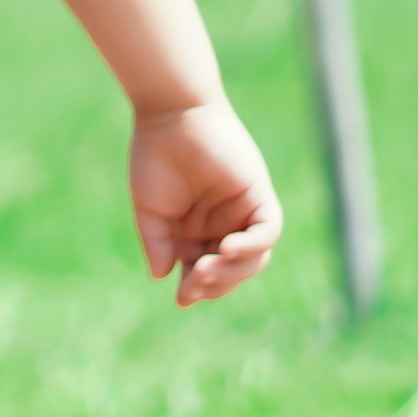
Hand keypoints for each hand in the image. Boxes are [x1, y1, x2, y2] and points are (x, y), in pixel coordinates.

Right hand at [129, 102, 282, 309]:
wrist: (171, 117)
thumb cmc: (154, 159)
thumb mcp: (150, 211)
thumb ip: (158, 244)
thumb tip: (162, 277)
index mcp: (195, 234)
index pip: (206, 274)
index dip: (198, 290)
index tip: (182, 299)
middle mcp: (222, 227)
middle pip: (232, 272)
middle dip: (214, 285)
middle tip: (192, 285)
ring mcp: (242, 213)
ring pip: (253, 259)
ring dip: (232, 272)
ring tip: (204, 269)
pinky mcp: (258, 196)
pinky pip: (267, 232)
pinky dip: (252, 246)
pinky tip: (226, 249)